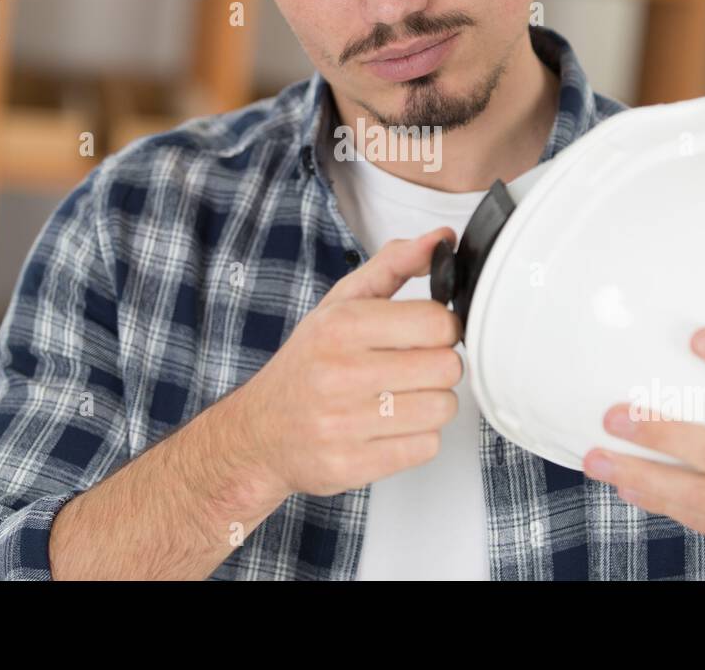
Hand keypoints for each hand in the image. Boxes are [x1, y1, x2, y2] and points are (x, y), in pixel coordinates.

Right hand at [232, 227, 464, 499]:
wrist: (258, 432)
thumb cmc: (308, 364)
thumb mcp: (340, 304)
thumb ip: (394, 265)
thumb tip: (441, 240)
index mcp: (340, 326)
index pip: (437, 322)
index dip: (443, 327)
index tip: (429, 333)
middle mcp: (339, 373)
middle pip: (446, 367)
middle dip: (439, 367)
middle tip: (416, 367)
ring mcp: (342, 423)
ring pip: (441, 410)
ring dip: (432, 404)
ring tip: (403, 398)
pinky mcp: (349, 465)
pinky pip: (425, 448)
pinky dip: (417, 438)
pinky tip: (390, 427)